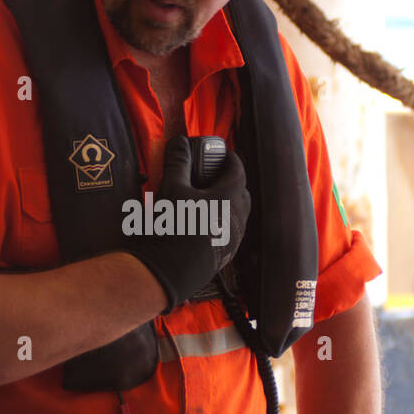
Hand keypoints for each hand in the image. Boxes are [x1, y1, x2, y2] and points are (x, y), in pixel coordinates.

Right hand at [125, 135, 249, 310]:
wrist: (171, 271)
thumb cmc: (174, 227)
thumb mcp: (171, 189)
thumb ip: (177, 162)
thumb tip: (179, 141)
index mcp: (229, 197)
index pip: (238, 170)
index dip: (231, 159)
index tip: (222, 153)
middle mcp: (237, 217)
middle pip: (242, 192)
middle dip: (231, 181)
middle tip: (213, 176)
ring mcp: (233, 238)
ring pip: (237, 213)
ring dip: (227, 203)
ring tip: (206, 199)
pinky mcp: (225, 253)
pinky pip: (229, 231)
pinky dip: (221, 221)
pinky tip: (202, 223)